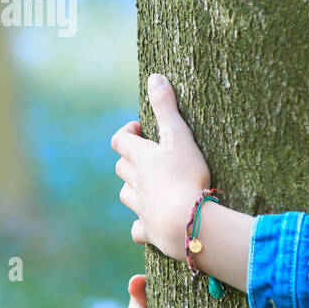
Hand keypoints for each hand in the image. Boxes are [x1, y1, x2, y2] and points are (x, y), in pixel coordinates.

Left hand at [110, 73, 210, 262]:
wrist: (188, 224)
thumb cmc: (186, 177)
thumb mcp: (180, 137)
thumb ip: (167, 108)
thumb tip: (155, 77)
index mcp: (140, 159)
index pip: (121, 140)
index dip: (127, 133)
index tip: (140, 130)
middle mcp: (135, 182)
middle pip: (122, 168)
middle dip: (130, 161)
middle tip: (150, 158)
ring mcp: (140, 208)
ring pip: (127, 195)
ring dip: (134, 189)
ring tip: (151, 187)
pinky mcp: (149, 230)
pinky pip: (138, 228)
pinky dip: (142, 224)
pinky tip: (151, 222)